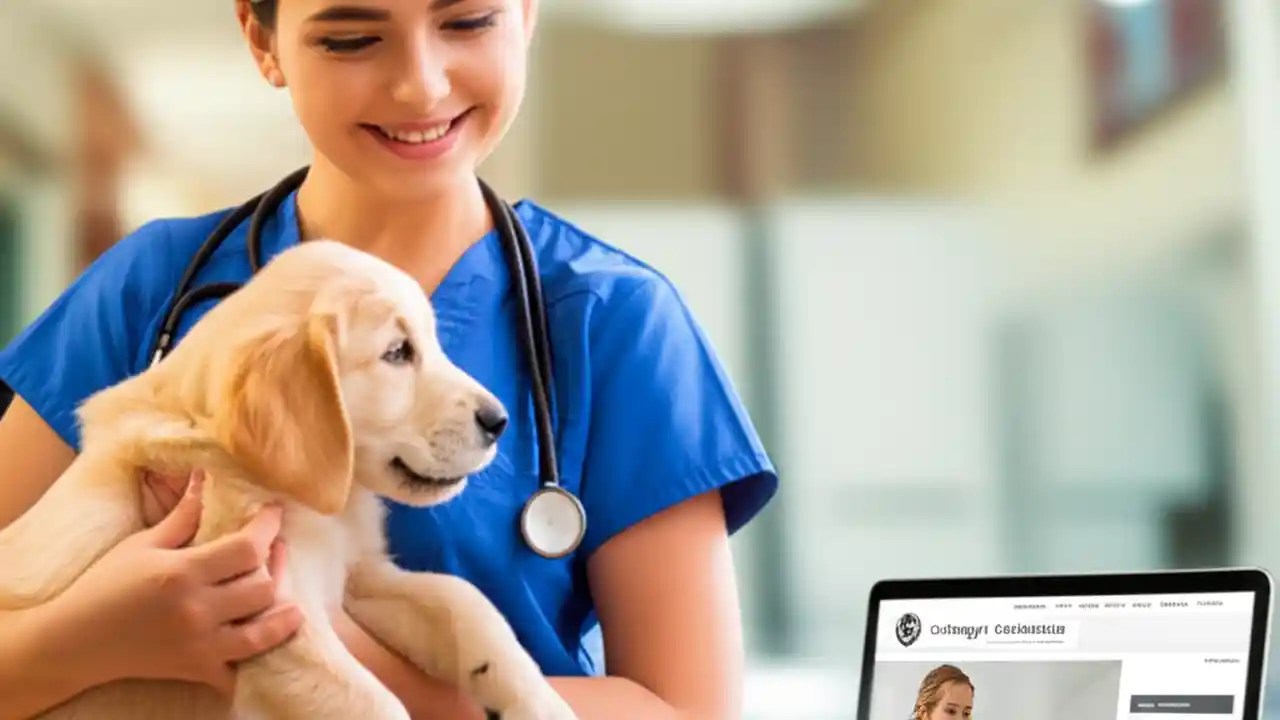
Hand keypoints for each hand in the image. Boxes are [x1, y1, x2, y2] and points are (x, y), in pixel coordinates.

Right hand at [54, 471, 303, 694]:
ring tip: (290, 601)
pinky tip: (266, 645)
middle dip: (276, 565)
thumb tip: (204, 477)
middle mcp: (196, 610)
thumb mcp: (142, 544)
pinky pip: (240, 672)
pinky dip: (256, 662)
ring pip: (263, 632)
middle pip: (262, 588)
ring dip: (283, 615)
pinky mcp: (195, 670)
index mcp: (182, 572)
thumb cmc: (104, 586)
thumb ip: (183, 515)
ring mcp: (198, 644)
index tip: (273, 513)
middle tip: (275, 550)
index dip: (268, 527)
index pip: (247, 547)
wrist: (73, 642)